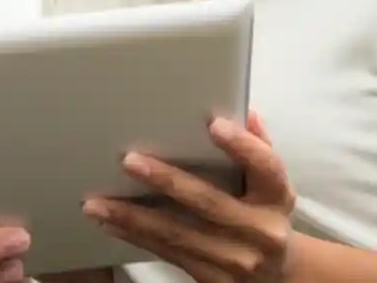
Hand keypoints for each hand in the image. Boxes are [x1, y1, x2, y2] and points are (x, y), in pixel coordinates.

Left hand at [82, 111, 294, 282]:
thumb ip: (258, 147)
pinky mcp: (214, 280)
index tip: (214, 125)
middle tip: (129, 161)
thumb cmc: (264, 214)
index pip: (266, 167)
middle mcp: (261, 232)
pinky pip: (169, 254)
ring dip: (134, 217)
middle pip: (209, 202)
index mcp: (277, 197)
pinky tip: (111, 222)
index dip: (242, 146)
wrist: (278, 275)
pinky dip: (137, 237)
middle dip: (166, 181)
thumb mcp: (271, 184)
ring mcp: (237, 260)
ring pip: (179, 234)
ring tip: (98, 202)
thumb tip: (246, 112)